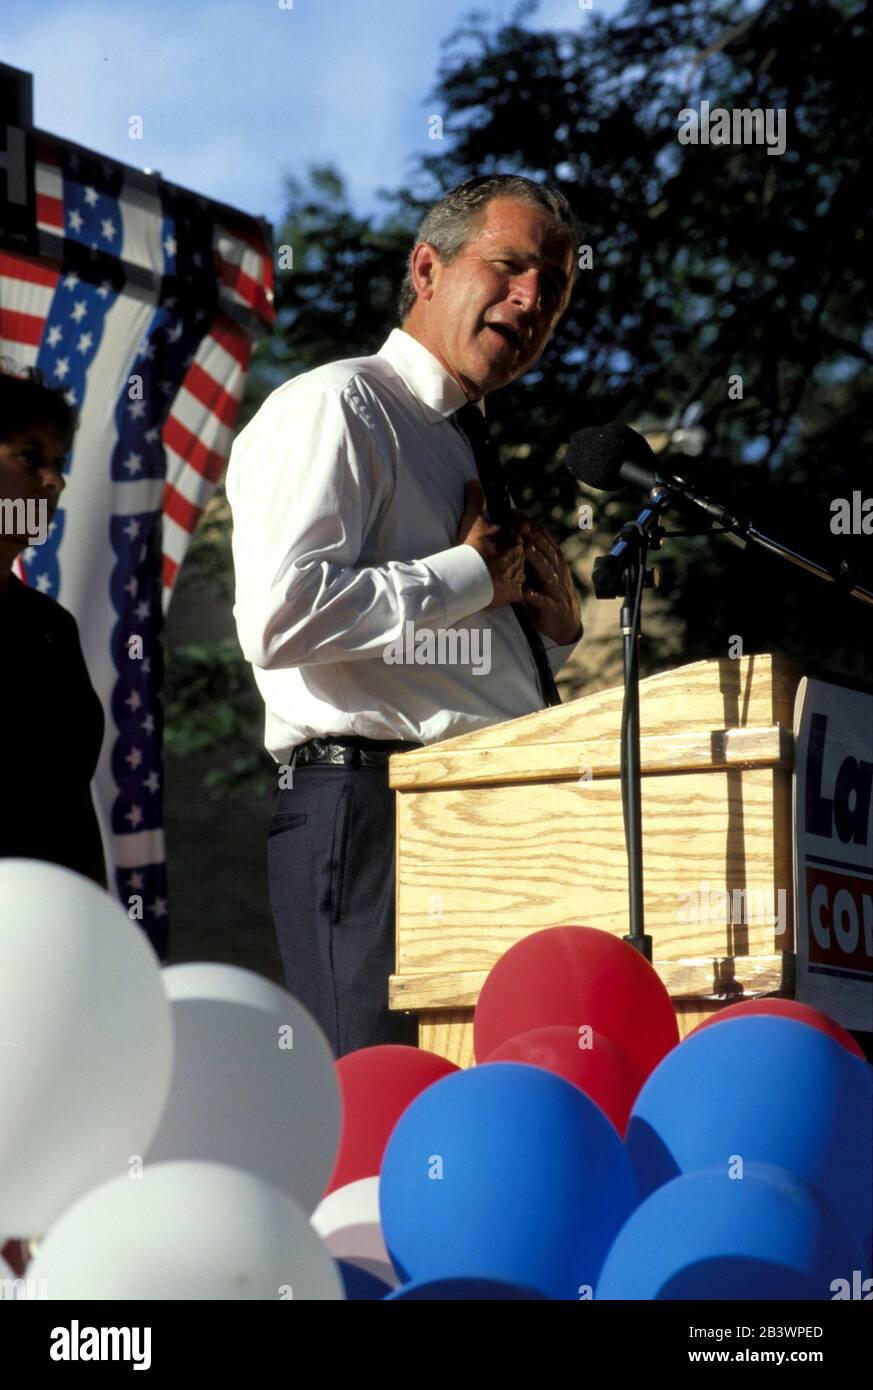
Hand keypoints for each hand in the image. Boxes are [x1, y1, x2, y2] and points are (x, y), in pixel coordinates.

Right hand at [456, 480, 525, 608]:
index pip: (520, 534)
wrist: (472, 575)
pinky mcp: (517, 592)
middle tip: (511, 560)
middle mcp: (523, 555)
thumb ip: (476, 500)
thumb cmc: (473, 547)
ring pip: (526, 574)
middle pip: (525, 555)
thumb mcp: (473, 519)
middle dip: (520, 557)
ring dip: (522, 576)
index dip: (515, 536)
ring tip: (515, 579)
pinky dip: (521, 596)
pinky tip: (519, 598)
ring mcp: (521, 574)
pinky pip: (522, 595)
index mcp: (516, 536)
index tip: (509, 538)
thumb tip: (473, 481)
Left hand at [512, 509, 583, 644]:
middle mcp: (556, 571)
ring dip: (537, 559)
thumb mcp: (541, 570)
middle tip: (520, 524)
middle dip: (534, 536)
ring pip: (547, 571)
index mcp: (553, 560)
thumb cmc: (546, 592)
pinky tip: (526, 591)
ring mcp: (555, 588)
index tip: (513, 513)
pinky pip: (544, 601)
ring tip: (525, 549)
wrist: (565, 622)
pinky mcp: (552, 607)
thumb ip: (530, 553)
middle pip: (546, 550)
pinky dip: (536, 596)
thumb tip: (510, 533)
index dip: (530, 524)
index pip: (542, 537)